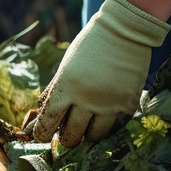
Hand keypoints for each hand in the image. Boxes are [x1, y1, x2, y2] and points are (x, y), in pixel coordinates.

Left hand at [30, 0, 169, 146]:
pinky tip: (105, 117)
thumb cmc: (89, 47)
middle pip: (72, 136)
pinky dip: (108, 124)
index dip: (43, 133)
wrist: (124, 31)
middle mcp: (86, 99)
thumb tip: (42, 112)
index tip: (42, 136)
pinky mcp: (128, 104)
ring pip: (95, 137)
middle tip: (67, 135)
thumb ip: (55, 90)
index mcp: (66, 87)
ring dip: (88, 135)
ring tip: (86, 127)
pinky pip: (116, 126)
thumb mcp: (66, 67)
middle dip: (67, 139)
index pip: (49, 121)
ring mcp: (109, 104)